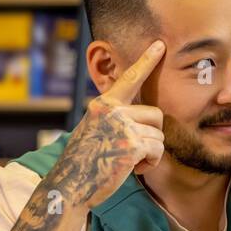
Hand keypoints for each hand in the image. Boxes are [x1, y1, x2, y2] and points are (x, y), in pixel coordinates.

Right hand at [53, 40, 166, 208]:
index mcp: (103, 105)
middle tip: (132, 152)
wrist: (69, 186)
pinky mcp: (131, 145)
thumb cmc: (85, 162)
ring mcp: (122, 126)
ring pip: (159, 135)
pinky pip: (157, 150)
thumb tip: (143, 117)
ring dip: (150, 153)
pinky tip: (133, 170)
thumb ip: (115, 118)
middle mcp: (112, 111)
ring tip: (128, 162)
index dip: (147, 60)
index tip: (161, 44)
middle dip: (152, 135)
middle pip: (156, 115)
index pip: (129, 78)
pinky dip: (150, 163)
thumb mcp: (95, 130)